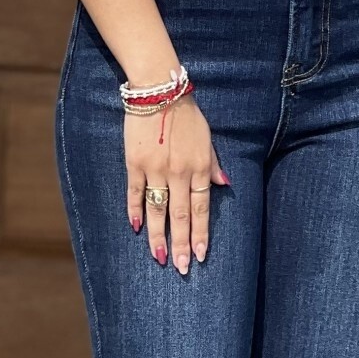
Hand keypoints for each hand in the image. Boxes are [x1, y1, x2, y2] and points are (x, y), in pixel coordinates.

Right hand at [125, 93, 228, 273]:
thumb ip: (214, 163)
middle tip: (182, 268)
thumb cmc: (186, 113)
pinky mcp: (135, 163)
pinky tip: (137, 229)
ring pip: (157, 211)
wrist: (158, 90)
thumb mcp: (207, 137)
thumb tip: (223, 185)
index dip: (201, 233)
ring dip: (159, 237)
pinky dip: (135, 211)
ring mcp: (156, 169)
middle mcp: (179, 172)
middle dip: (182, 244)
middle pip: (180, 216)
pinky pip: (135, 193)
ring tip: (160, 258)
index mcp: (200, 166)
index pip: (202, 208)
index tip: (201, 255)